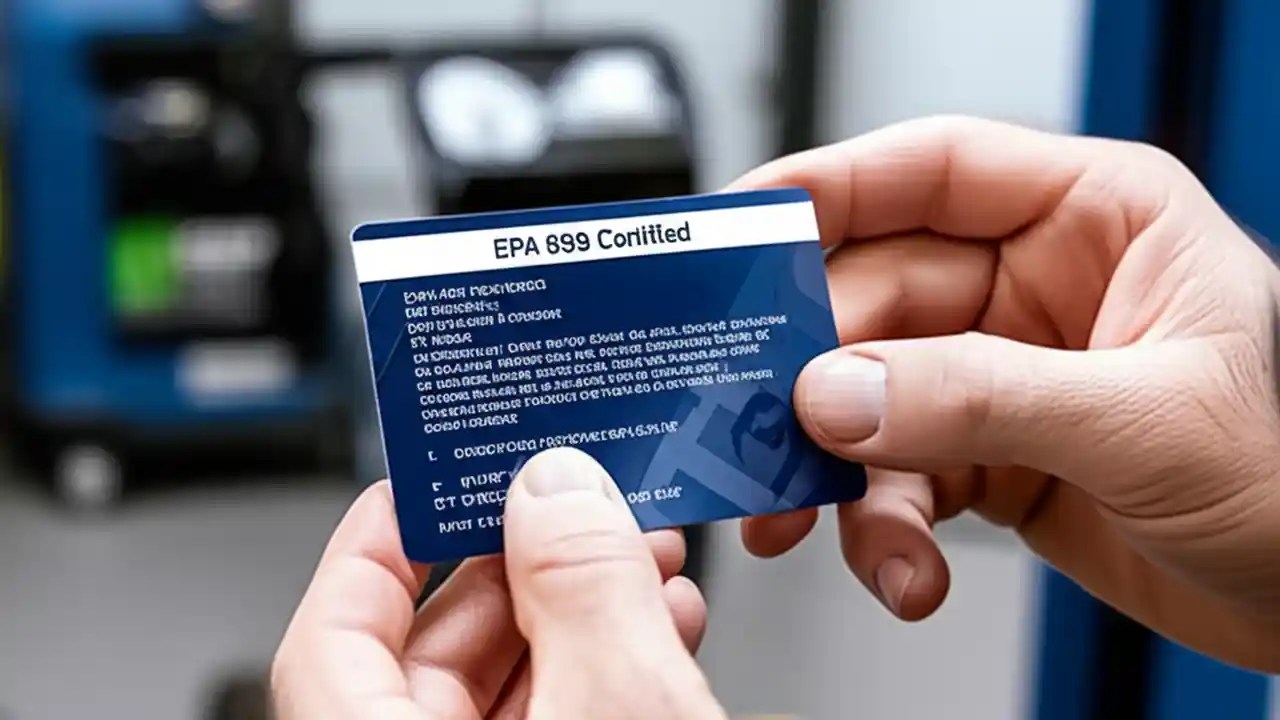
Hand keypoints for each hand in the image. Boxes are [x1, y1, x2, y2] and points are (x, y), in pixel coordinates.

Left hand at [272, 448, 725, 718]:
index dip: (380, 539)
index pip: (333, 629)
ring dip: (586, 610)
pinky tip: (668, 626)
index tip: (431, 477)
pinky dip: (612, 669)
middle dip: (529, 561)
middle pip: (439, 648)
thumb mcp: (623, 707)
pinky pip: (566, 719)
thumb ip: (584, 588)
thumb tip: (557, 490)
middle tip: (577, 502)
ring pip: (517, 686)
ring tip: (647, 557)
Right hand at [732, 115, 1279, 670]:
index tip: (745, 230)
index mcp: (1091, 220)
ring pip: (870, 398)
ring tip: (807, 521)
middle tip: (759, 421)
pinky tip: (902, 569)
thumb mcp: (1144, 422)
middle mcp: (1033, 289)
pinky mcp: (987, 457)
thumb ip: (984, 399)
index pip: (932, 172)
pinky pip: (896, 478)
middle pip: (875, 300)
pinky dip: (882, 530)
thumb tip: (841, 394)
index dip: (829, 189)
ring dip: (835, 472)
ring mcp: (1001, 376)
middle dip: (813, 372)